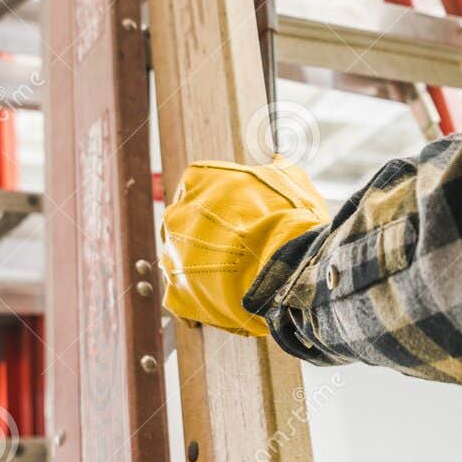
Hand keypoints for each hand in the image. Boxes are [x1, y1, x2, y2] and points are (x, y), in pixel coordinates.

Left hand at [160, 158, 329, 336]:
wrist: (286, 270)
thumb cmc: (288, 218)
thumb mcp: (289, 181)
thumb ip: (276, 170)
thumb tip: (278, 160)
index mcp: (197, 180)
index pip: (202, 186)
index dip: (225, 202)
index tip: (243, 213)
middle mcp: (176, 214)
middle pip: (189, 223)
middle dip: (212, 234)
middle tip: (241, 246)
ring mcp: (171, 254)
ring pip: (184, 258)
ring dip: (205, 266)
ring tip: (236, 276)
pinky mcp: (176, 291)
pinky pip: (183, 294)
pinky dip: (200, 298)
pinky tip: (224, 300)